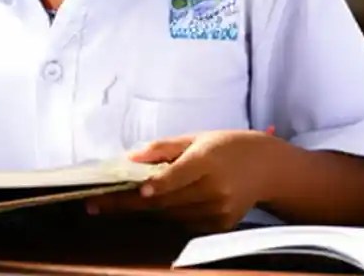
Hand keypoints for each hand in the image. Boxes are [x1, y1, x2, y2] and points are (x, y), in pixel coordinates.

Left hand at [86, 130, 272, 232]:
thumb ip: (164, 148)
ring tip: (118, 201)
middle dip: (126, 204)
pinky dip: (167, 214)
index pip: (175, 177)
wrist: (268, 168)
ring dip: (144, 209)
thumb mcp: (198, 137)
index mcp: (208, 161)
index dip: (154, 186)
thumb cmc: (229, 146)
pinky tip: (162, 203)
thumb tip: (130, 159)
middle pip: (163, 201)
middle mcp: (214, 189)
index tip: (133, 190)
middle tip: (94, 204)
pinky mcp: (219, 226)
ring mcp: (217, 211)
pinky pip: (182, 223)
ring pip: (169, 214)